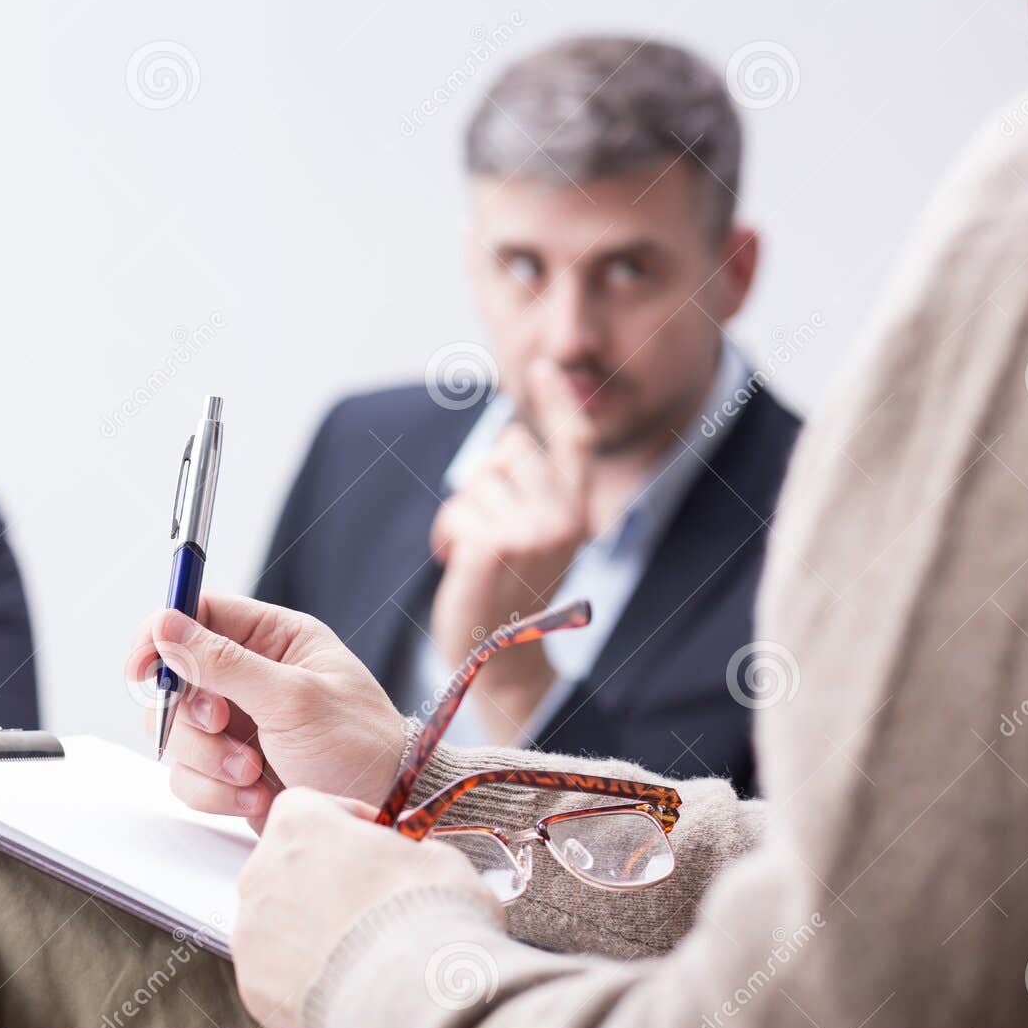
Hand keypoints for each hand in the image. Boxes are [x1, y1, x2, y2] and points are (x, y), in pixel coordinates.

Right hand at [128, 593, 407, 828]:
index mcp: (274, 638)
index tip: (142, 667)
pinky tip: (259, 794)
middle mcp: (251, 676)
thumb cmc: (359, 745)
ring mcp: (238, 725)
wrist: (385, 811)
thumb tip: (166, 626)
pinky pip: (189, 776)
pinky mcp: (230, 769)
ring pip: (176, 734)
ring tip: (255, 772)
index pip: (198, 615)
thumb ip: (224, 662)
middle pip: (175, 681)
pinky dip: (217, 791)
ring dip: (209, 759)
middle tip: (222, 726)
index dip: (161, 636)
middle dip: (193, 715)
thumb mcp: (292, 697)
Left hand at [232, 788, 501, 1027]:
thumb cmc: (429, 918)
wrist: (417, 999)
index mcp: (299, 824)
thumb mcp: (436, 859)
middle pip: (287, 864)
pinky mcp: (252, 984)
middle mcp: (261, 871)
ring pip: (278, 919)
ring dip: (311, 928)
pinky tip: (344, 984)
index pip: (308, 805)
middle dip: (323, 879)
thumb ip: (406, 849)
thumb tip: (410, 856)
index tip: (373, 843)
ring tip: (360, 953)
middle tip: (369, 903)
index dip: (344, 823)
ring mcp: (250, 930)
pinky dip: (302, 975)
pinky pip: (275, 970)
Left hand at [429, 359, 595, 742]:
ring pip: (476, 482)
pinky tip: (458, 564)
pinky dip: (448, 534)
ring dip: (464, 513)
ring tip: (476, 554)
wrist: (503, 661)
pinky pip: (456, 512)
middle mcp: (563, 519)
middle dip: (487, 483)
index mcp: (579, 513)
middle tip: (490, 531)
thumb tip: (509, 441)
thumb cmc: (511, 593)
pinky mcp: (492, 548)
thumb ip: (532, 490)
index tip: (543, 367)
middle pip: (509, 452)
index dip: (557, 401)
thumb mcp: (538, 537)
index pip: (574, 441)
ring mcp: (530, 533)